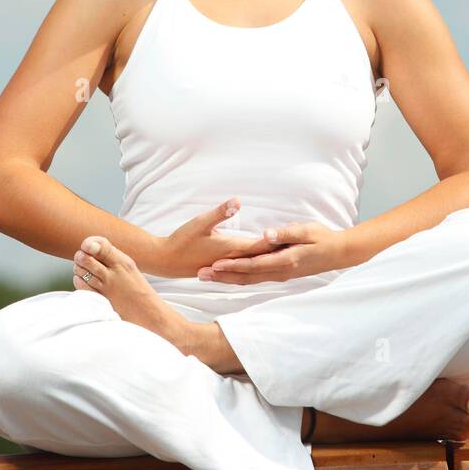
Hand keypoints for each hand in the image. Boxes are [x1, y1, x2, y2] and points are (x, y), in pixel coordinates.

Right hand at [141, 197, 294, 280]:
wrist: (165, 260)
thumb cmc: (182, 240)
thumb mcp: (200, 222)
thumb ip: (220, 212)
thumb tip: (237, 201)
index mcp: (232, 248)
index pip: (262, 245)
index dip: (279, 240)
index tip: (297, 235)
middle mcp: (233, 259)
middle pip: (264, 256)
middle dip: (281, 251)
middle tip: (303, 246)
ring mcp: (229, 265)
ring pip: (256, 264)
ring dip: (272, 259)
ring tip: (291, 255)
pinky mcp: (224, 268)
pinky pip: (247, 268)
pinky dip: (260, 265)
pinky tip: (266, 264)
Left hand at [196, 221, 349, 284]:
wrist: (338, 253)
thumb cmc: (323, 238)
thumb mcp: (307, 231)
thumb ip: (286, 233)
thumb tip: (267, 235)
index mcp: (284, 260)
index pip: (253, 265)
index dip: (233, 265)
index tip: (214, 264)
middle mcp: (279, 272)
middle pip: (245, 277)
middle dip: (222, 276)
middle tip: (200, 275)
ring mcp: (279, 275)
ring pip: (248, 280)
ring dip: (227, 278)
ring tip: (207, 276)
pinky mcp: (280, 273)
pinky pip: (255, 278)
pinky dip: (239, 278)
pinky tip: (228, 276)